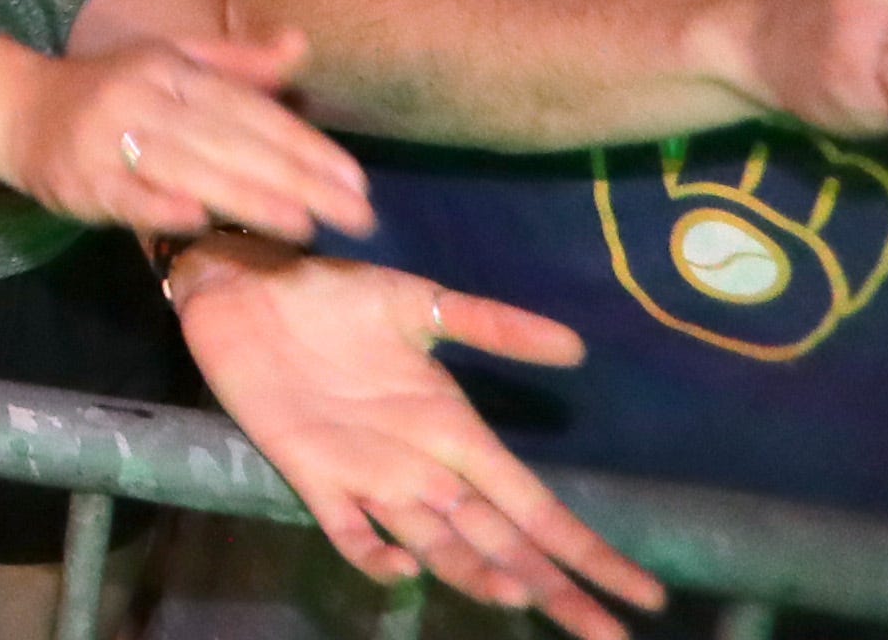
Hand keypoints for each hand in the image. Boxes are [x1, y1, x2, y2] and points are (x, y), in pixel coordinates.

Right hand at [0, 25, 373, 244]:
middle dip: (298, 180)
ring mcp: (108, 137)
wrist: (14, 107)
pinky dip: (159, 206)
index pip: (250, 109)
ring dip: (247, 197)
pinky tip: (198, 220)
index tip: (357, 180)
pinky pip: (125, 194)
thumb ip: (239, 64)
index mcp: (171, 68)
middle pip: (230, 142)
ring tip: (305, 226)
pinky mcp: (79, 177)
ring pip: (188, 168)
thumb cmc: (111, 92)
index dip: (305, 144)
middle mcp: (144, 96)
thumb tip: (302, 45)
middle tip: (356, 217)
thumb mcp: (172, 63)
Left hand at [164, 241, 658, 639]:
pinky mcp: (309, 474)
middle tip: (607, 637)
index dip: (585, 548)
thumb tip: (576, 347)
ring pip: (437, 545)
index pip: (535, 504)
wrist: (244, 283)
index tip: (644, 593)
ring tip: (519, 597)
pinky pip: (346, 530)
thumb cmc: (331, 294)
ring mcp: (367, 476)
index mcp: (456, 431)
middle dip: (555, 587)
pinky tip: (401, 569)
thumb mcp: (417, 301)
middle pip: (501, 542)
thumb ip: (491, 324)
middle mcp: (422, 467)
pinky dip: (372, 554)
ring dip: (476, 573)